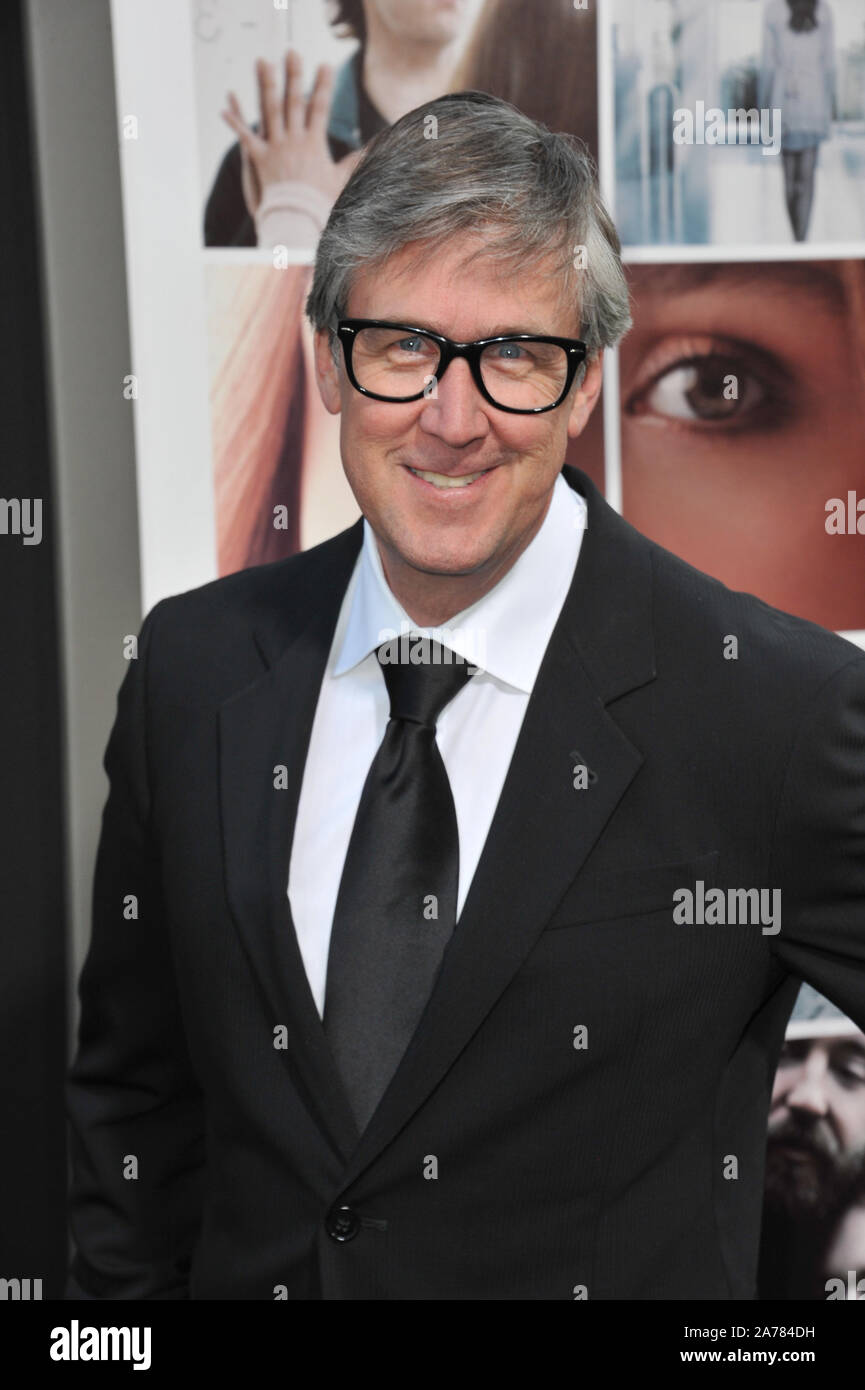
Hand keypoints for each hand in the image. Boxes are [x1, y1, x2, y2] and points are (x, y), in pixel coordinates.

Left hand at [221, 50, 361, 217]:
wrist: (298, 220)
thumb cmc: (321, 203)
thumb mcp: (341, 181)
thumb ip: (355, 162)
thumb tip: (374, 150)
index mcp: (314, 143)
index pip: (320, 107)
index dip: (323, 85)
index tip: (326, 65)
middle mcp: (294, 140)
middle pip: (294, 101)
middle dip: (294, 75)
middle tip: (292, 52)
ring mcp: (275, 147)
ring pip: (269, 110)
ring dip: (265, 84)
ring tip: (262, 61)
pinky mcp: (259, 159)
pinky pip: (245, 137)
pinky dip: (235, 123)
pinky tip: (224, 107)